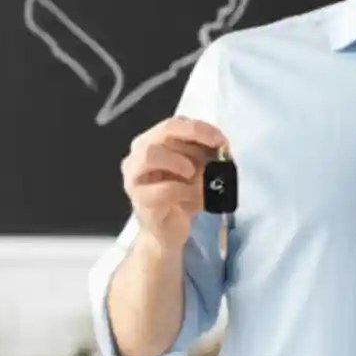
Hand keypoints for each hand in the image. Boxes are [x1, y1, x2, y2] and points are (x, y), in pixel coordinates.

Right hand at [120, 116, 227, 248]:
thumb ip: (205, 154)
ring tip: (192, 173)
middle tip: (210, 154)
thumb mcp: (198, 170)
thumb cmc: (182, 196)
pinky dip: (181, 190)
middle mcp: (138, 155)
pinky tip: (190, 196)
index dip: (198, 128)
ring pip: (150, 155)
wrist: (168, 231)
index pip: (173, 124)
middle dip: (191, 138)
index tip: (220, 139)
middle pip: (161, 132)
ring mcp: (134, 178)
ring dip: (178, 160)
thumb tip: (221, 144)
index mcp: (152, 142)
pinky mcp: (139, 201)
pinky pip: (160, 190)